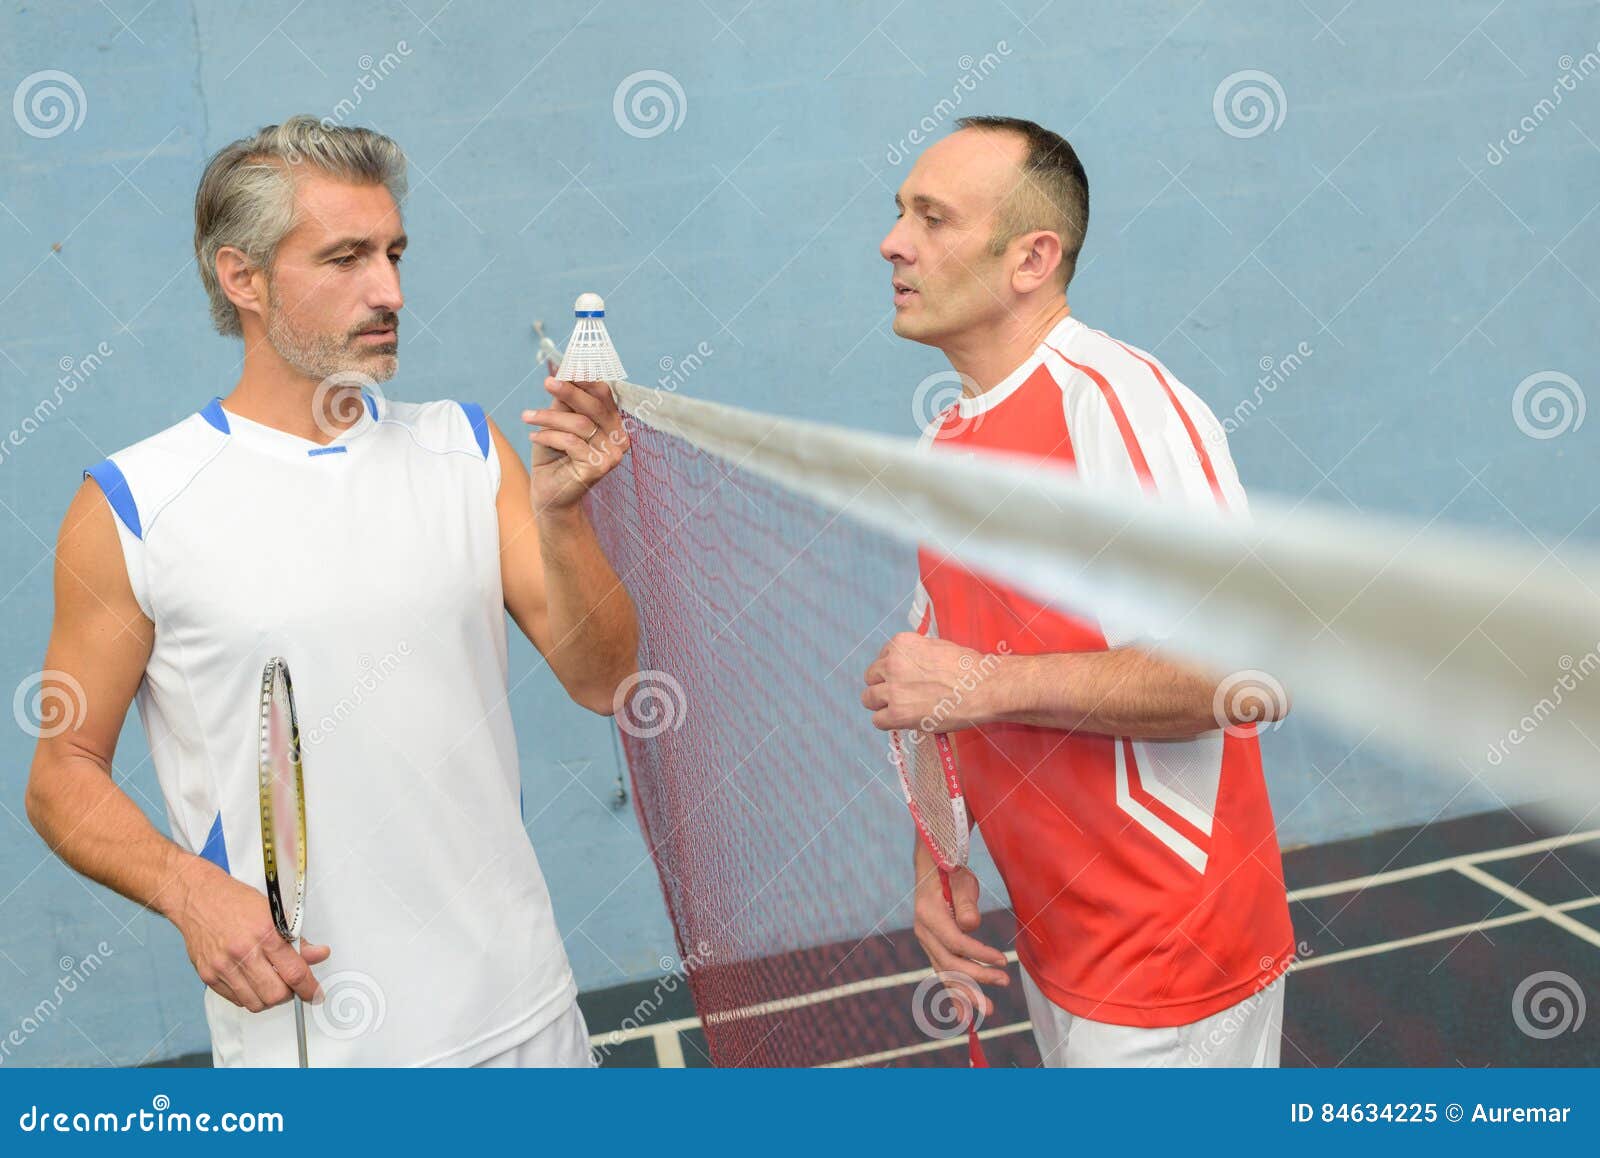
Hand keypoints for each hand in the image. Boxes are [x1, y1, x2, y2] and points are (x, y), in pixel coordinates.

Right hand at [169, 860, 327, 1011]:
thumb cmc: (235, 901)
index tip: (315, 994)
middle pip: (275, 994)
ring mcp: (223, 966)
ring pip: (255, 1003)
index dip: (309, 988)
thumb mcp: (274, 912)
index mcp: (265, 933)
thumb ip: (297, 939)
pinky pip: (235, 1000)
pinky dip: (248, 996)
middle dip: (288, 994)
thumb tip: (318, 954)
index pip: (294, 972)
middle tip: (290, 984)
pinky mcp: (208, 975)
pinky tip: (251, 981)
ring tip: (271, 983)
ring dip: (268, 998)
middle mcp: (243, 952)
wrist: (198, 898)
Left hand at [523, 378, 629, 512]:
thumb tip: (564, 371)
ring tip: (527, 417)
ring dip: (549, 417)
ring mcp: (612, 454)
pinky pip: (570, 442)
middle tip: (547, 383)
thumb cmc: (554, 457)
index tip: (563, 369)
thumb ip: (565, 402)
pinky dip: (548, 437)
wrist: (549, 495)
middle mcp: (619, 438)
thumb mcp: (558, 423)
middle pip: (594, 405)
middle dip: (568, 391)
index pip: (604, 394)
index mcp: (613, 423)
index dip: (584, 379)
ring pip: (579, 423)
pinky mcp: (599, 467)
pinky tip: (534, 438)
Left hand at [861, 631, 1001, 732]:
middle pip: (871, 677)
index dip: (891, 670)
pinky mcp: (898, 713)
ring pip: (868, 699)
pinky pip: (878, 720)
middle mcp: (892, 664)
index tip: (901, 678)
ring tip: (899, 709)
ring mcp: (893, 689)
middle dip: (882, 685)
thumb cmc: (969, 668)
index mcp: (901, 644)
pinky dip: (888, 722)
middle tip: (899, 695)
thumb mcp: (937, 647)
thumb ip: (916, 654)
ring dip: (881, 704)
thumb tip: (908, 666)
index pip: (882, 658)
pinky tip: (902, 721)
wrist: (983, 688)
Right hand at [913, 857, 1008, 1018]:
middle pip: (949, 963)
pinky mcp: (933, 948)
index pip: (955, 942)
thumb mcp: (961, 881)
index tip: (1003, 960)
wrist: (932, 870)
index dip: (979, 954)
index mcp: (928, 915)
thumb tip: (972, 926)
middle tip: (1004, 983)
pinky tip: (963, 1013)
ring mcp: (926, 942)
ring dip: (966, 994)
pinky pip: (943, 974)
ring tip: (988, 1010)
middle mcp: (924, 932)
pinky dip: (954, 993)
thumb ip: (966, 903)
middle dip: (976, 978)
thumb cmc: (951, 873)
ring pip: (945, 973)